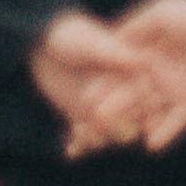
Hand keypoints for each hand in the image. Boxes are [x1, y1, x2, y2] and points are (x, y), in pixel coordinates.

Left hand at [29, 11, 152, 152]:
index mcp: (132, 73)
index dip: (141, 108)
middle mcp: (122, 95)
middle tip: (98, 123)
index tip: (133, 116)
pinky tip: (71, 150)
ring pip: (111, 135)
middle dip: (117, 126)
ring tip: (81, 133)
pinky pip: (87, 139)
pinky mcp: (85, 119)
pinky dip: (80, 145)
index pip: (144, 96)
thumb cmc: (70, 36)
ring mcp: (104, 109)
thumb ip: (114, 55)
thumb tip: (142, 60)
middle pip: (132, 121)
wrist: (41, 45)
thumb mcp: (90, 44)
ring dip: (98, 137)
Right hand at [106, 0, 185, 150]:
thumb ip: (137, 28)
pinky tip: (151, 143)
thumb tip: (111, 43)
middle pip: (131, 93)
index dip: (103, 85)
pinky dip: (166, 131)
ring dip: (135, 121)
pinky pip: (177, 119)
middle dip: (113, 108)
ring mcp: (175, 86)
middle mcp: (156, 71)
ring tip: (121, 136)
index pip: (119, 72)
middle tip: (94, 123)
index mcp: (146, 50)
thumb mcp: (162, 12)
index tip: (84, 100)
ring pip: (150, 108)